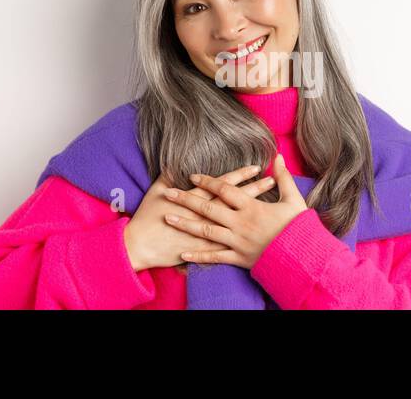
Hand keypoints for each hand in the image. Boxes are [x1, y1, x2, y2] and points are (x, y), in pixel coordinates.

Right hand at [123, 164, 277, 271]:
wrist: (140, 245)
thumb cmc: (147, 217)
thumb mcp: (156, 192)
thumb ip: (168, 176)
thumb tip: (176, 162)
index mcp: (194, 200)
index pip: (222, 184)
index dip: (239, 175)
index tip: (255, 167)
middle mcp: (203, 216)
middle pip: (234, 201)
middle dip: (253, 190)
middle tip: (270, 180)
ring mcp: (205, 234)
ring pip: (235, 221)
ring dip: (252, 212)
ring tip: (270, 204)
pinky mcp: (203, 249)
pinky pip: (226, 245)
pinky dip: (241, 240)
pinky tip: (257, 237)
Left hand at [161, 153, 308, 269]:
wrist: (304, 258)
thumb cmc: (299, 228)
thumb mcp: (293, 200)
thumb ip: (283, 178)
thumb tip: (278, 157)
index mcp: (252, 207)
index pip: (225, 190)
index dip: (208, 181)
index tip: (193, 176)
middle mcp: (240, 223)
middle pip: (208, 208)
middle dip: (186, 200)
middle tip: (168, 194)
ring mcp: (237, 242)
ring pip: (206, 231)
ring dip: (186, 224)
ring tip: (168, 218)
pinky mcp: (239, 258)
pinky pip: (215, 257)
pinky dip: (198, 256)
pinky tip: (182, 255)